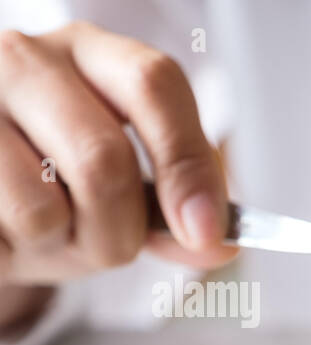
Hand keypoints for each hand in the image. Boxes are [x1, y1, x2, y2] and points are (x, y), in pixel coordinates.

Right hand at [0, 20, 234, 323]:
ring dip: (58, 248)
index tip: (206, 232)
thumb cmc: (57, 182)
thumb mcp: (125, 190)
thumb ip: (175, 214)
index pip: (154, 85)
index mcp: (89, 54)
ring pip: (42, 211)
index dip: (188, 164)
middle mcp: (23, 59)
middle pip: (103, 160)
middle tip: (112, 246)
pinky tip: (7, 229)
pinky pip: (2, 232)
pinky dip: (16, 253)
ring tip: (43, 230)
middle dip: (121, 232)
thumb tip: (218, 245)